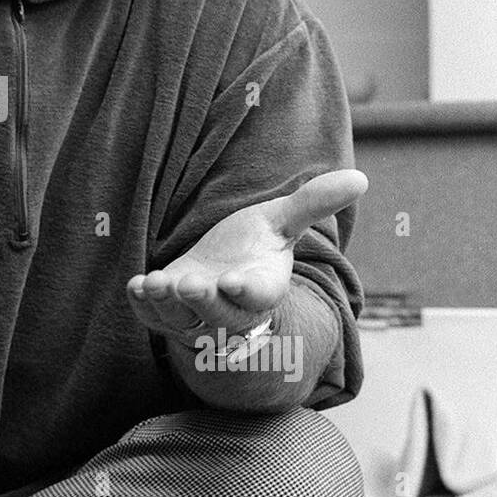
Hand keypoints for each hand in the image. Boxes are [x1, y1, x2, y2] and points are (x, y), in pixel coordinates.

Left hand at [127, 169, 366, 343]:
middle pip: (219, 315)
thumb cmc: (253, 247)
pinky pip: (153, 318)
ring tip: (156, 283)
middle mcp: (229, 309)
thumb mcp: (280, 223)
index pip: (258, 296)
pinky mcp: (165, 314)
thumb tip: (360, 178)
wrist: (219, 273)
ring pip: (181, 319)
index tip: (236, 283)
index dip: (248, 292)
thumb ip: (312, 204)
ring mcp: (195, 316)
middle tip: (193, 285)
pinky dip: (144, 305)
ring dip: (168, 304)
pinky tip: (136, 286)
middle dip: (205, 302)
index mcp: (262, 287)